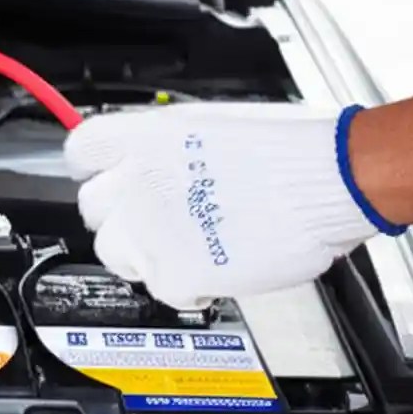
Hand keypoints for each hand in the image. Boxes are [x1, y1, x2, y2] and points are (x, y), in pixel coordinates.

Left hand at [63, 102, 395, 308]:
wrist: (332, 178)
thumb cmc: (293, 148)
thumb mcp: (212, 123)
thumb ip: (168, 147)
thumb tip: (156, 163)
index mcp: (144, 135)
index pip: (80, 152)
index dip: (97, 170)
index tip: (110, 179)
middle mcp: (136, 180)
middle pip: (93, 208)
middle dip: (122, 216)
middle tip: (159, 219)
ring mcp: (149, 229)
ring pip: (115, 254)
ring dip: (145, 254)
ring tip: (188, 246)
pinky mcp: (172, 272)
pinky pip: (162, 290)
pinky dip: (187, 287)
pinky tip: (215, 268)